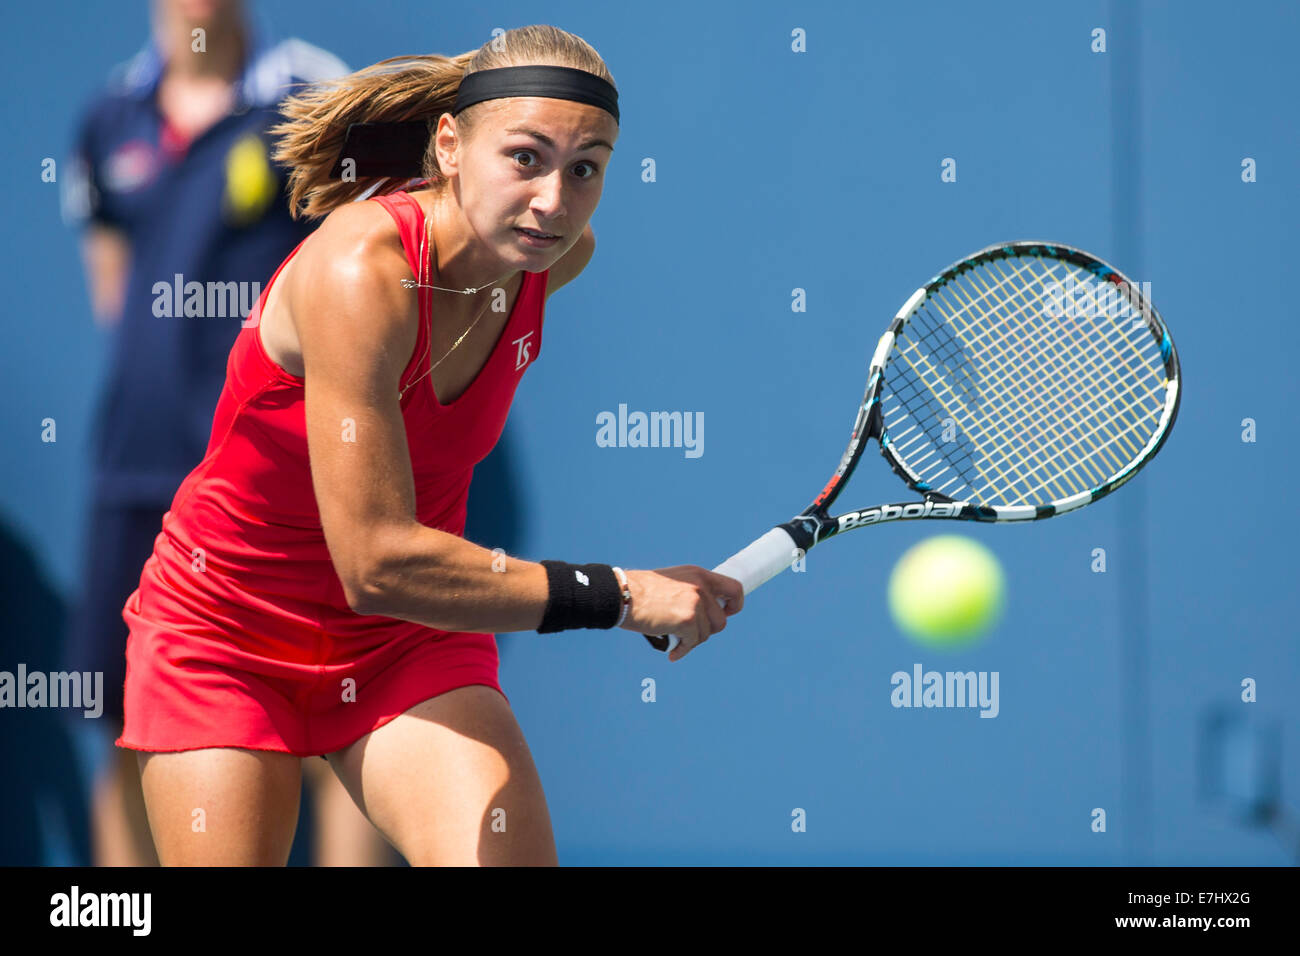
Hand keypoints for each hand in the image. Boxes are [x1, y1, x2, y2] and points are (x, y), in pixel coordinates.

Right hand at [619, 566, 743, 661]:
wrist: (621, 595)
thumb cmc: (640, 592)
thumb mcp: (673, 582)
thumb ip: (691, 592)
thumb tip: (705, 615)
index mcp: (699, 574)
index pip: (734, 589)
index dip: (734, 605)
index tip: (725, 614)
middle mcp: (701, 586)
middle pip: (721, 620)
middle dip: (705, 631)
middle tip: (689, 633)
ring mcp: (696, 602)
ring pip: (706, 634)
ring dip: (691, 640)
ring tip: (675, 640)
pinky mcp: (688, 619)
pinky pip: (693, 643)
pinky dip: (682, 650)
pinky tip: (673, 652)